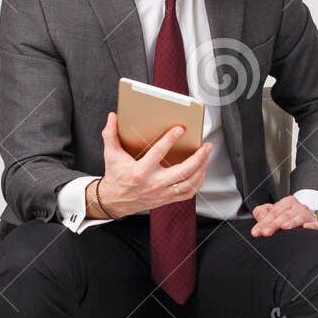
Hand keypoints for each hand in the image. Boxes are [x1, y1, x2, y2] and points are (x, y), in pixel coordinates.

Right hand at [94, 111, 211, 216]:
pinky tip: (202, 171)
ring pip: (189, 183)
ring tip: (207, 155)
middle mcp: (153, 183)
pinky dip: (198, 182)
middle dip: (198, 158)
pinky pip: (188, 193)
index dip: (170, 140)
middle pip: (182, 171)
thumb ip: (110, 134)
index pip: (158, 153)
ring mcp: (162, 193)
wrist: (115, 201)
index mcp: (139, 171)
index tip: (180, 129)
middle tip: (206, 146)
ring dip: (202, 169)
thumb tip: (113, 117)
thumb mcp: (111, 154)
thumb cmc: (116, 176)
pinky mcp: (167, 199)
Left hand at [251, 194, 317, 237]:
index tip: (256, 232)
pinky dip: (311, 226)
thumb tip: (259, 216)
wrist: (306, 221)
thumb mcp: (273, 213)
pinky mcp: (317, 225)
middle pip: (285, 215)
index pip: (274, 211)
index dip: (264, 221)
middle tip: (265, 232)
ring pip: (299, 218)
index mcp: (287, 202)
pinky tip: (305, 227)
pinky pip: (316, 224)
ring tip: (284, 227)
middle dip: (274, 224)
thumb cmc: (288, 218)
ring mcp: (308, 216)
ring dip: (291, 222)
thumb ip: (263, 213)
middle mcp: (299, 207)